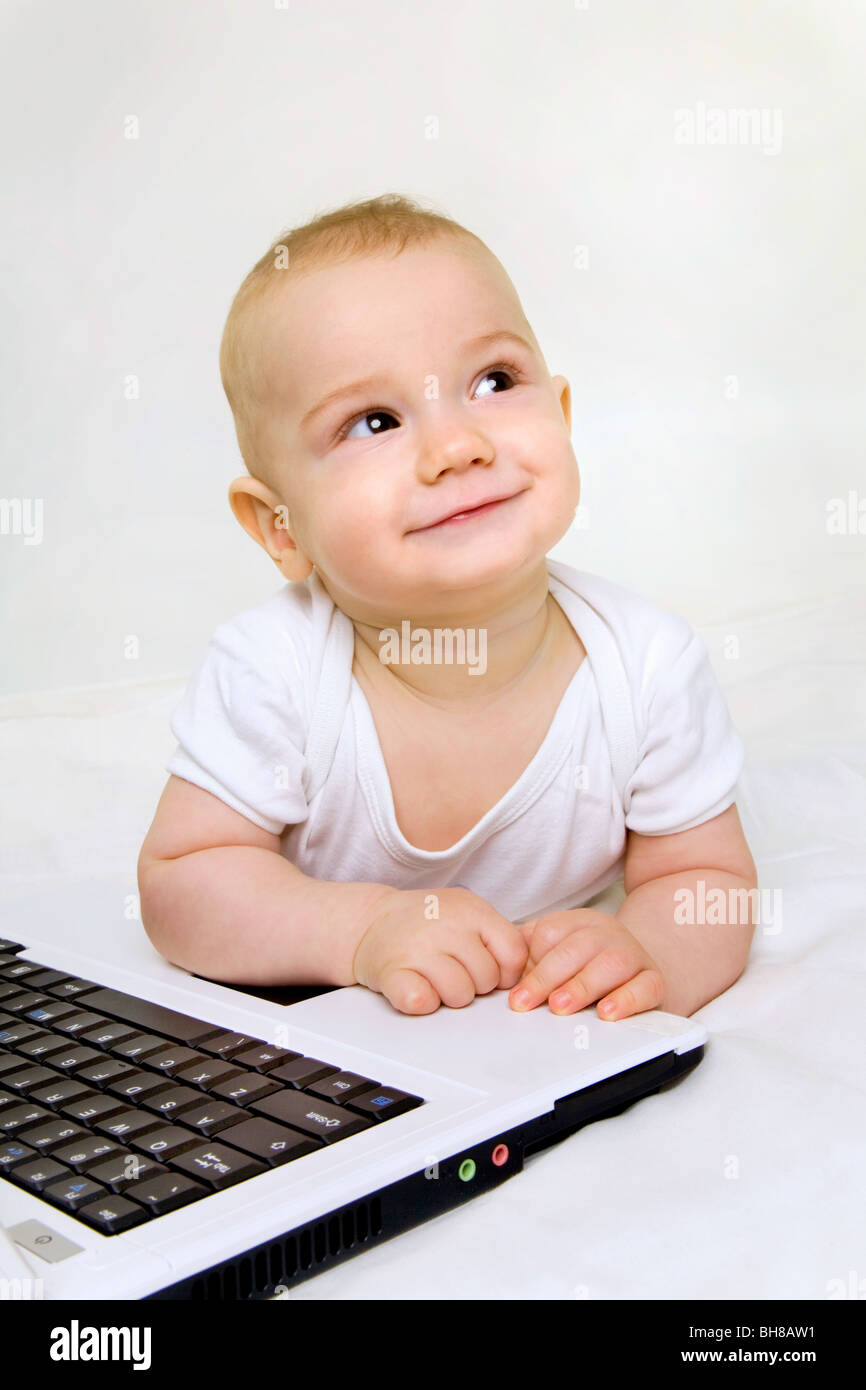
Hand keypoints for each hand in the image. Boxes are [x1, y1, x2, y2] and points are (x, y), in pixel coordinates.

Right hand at [353, 886, 529, 1015]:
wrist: (369, 921)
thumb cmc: (426, 923)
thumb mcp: (467, 912)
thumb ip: (496, 935)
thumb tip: (527, 973)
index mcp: (471, 909)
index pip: (513, 954)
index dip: (504, 971)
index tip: (487, 967)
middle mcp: (446, 925)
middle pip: (487, 980)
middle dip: (475, 984)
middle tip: (452, 968)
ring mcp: (417, 948)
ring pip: (460, 996)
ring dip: (449, 996)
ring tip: (433, 976)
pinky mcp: (392, 971)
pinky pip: (421, 1002)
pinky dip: (421, 1001)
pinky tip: (415, 986)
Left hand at [509, 907, 665, 1019]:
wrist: (636, 972)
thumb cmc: (588, 966)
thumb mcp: (557, 953)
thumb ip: (529, 956)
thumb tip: (498, 971)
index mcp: (580, 922)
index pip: (553, 932)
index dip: (532, 959)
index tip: (514, 989)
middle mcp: (609, 933)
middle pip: (579, 947)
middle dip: (548, 976)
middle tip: (526, 1002)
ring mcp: (634, 955)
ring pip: (611, 964)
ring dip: (582, 986)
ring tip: (560, 1007)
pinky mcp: (654, 981)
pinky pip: (646, 987)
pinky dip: (627, 1000)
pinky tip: (606, 1013)